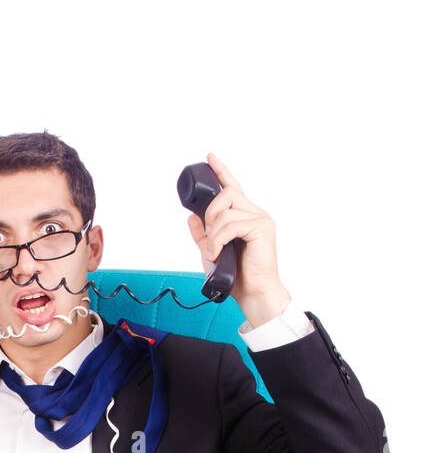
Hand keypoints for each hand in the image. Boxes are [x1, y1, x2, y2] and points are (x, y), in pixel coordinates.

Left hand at [186, 153, 290, 327]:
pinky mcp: (262, 228)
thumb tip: (191, 217)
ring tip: (213, 251)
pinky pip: (231, 224)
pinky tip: (216, 252)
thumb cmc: (238, 277)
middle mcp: (255, 214)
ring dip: (213, 231)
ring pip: (227, 209)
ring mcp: (261, 219)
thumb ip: (202, 235)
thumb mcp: (211, 253)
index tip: (210, 157)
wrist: (255, 294)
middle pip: (227, 192)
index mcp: (245, 217)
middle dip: (211, 212)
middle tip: (208, 236)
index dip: (221, 171)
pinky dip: (218, 239)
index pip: (233, 187)